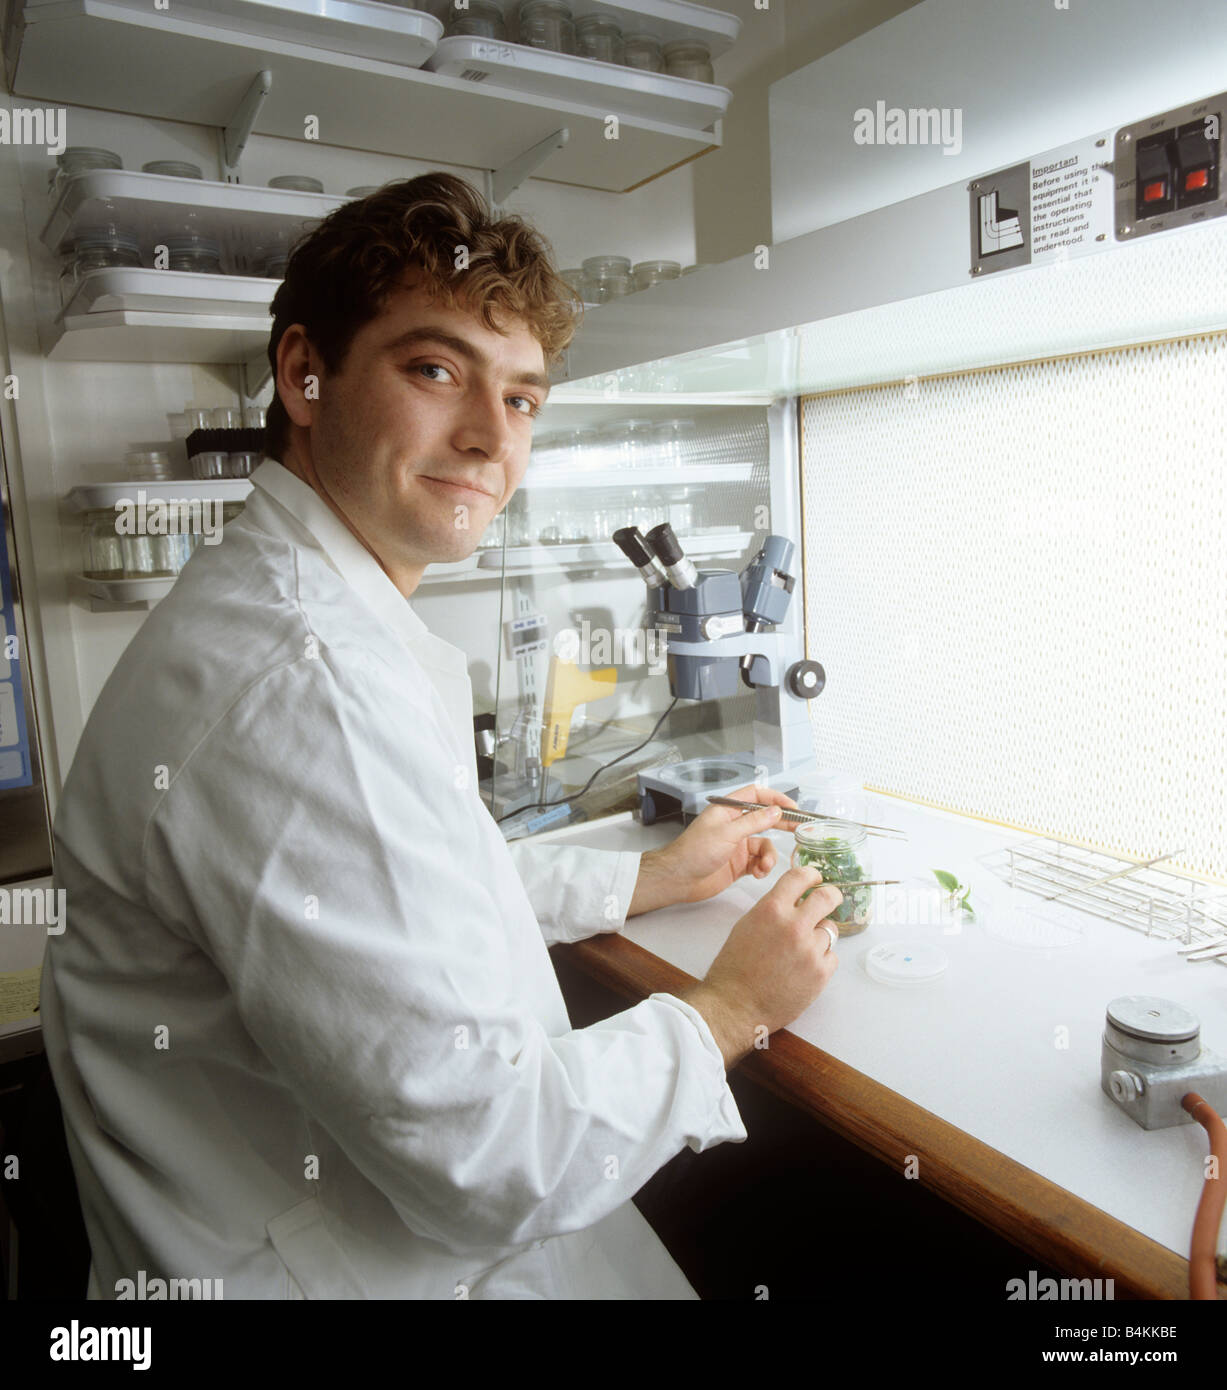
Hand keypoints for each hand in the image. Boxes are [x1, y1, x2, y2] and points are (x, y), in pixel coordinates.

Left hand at [630, 783, 796, 914]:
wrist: (679, 880)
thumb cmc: (694, 852)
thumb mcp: (727, 833)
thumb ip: (754, 822)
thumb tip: (776, 811)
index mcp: (727, 811)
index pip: (755, 796)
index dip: (774, 798)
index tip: (792, 807)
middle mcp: (733, 826)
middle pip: (764, 819)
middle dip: (781, 825)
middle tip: (799, 829)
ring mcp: (736, 845)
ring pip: (764, 845)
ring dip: (768, 856)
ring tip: (763, 866)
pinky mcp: (738, 864)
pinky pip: (759, 862)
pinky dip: (762, 868)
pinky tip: (757, 873)